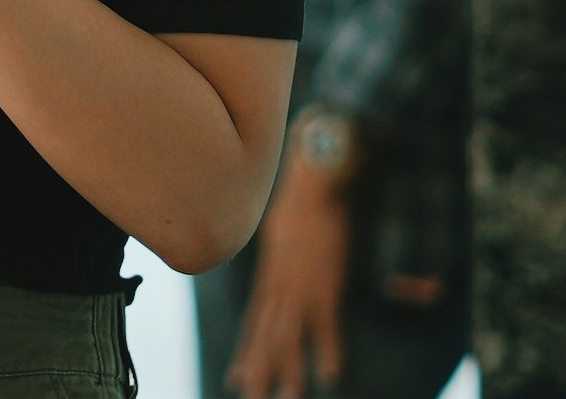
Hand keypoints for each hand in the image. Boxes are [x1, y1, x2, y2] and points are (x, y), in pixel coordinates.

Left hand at [229, 170, 347, 397]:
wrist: (314, 187)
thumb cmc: (301, 206)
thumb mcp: (280, 236)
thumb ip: (280, 260)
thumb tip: (280, 267)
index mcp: (270, 279)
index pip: (253, 325)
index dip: (245, 353)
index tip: (236, 379)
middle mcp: (279, 290)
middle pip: (265, 338)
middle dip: (258, 371)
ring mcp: (300, 290)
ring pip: (289, 338)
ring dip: (288, 371)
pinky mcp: (326, 286)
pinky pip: (326, 326)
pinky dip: (328, 351)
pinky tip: (330, 375)